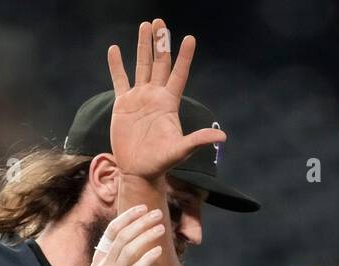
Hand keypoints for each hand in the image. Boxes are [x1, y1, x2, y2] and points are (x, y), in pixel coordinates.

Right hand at [74, 204, 163, 265]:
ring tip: (161, 228)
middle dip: (139, 221)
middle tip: (155, 213)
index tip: (140, 209)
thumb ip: (110, 264)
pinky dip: (148, 258)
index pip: (111, 232)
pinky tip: (158, 251)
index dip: (126, 218)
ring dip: (146, 235)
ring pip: (129, 249)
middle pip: (122, 236)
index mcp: (99, 261)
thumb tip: (123, 251)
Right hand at [105, 18, 225, 180]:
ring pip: (142, 66)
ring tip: (144, 25)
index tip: (190, 38)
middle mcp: (155, 96)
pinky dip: (117, 65)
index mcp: (170, 103)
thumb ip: (199, 140)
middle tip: (160, 22)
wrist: (139, 170)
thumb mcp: (181, 150)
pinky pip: (120, 80)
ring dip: (142, 46)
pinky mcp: (123, 104)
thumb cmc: (161, 163)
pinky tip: (115, 49)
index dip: (184, 57)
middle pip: (160, 63)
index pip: (179, 74)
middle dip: (160, 42)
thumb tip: (223, 137)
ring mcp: (139, 98)